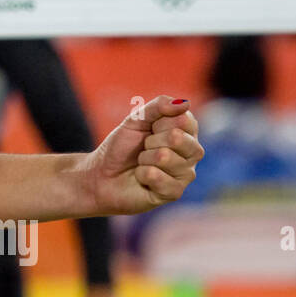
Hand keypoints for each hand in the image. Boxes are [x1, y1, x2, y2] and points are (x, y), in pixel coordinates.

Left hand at [78, 96, 202, 215]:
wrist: (102, 175)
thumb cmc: (122, 147)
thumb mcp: (136, 120)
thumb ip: (159, 106)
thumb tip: (184, 103)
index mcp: (187, 132)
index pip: (182, 119)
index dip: (157, 123)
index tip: (149, 130)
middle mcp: (192, 153)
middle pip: (176, 138)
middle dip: (150, 141)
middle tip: (144, 148)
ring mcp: (185, 174)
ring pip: (164, 157)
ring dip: (144, 158)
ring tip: (141, 164)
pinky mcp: (174, 192)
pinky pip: (157, 177)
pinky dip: (141, 174)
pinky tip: (141, 178)